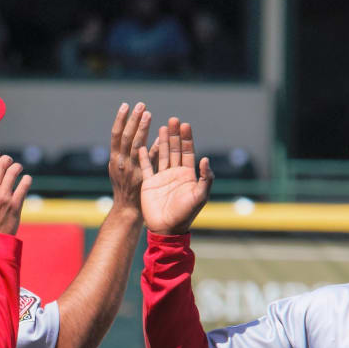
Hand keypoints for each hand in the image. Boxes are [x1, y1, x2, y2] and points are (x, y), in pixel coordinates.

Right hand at [0, 150, 31, 234]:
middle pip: (0, 165)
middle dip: (5, 159)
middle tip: (8, 160)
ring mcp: (4, 197)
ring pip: (13, 172)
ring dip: (16, 167)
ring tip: (18, 167)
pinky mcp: (15, 204)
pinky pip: (23, 186)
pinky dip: (26, 179)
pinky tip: (26, 179)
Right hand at [107, 102, 151, 210]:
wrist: (127, 215)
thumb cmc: (127, 195)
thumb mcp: (121, 173)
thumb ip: (130, 157)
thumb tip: (141, 139)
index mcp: (115, 161)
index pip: (119, 136)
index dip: (123, 121)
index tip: (128, 106)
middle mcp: (125, 164)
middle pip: (131, 137)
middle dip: (136, 121)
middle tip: (141, 104)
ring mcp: (133, 171)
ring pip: (137, 144)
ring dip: (141, 128)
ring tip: (147, 113)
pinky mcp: (144, 179)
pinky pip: (149, 161)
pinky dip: (152, 148)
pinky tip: (157, 137)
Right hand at [137, 117, 213, 234]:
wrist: (167, 228)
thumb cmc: (185, 214)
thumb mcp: (199, 196)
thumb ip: (205, 178)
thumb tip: (205, 159)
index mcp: (188, 175)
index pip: (188, 152)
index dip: (187, 139)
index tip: (185, 125)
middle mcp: (175, 173)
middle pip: (176, 149)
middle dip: (175, 135)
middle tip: (173, 119)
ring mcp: (162, 177)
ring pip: (162, 154)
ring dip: (162, 141)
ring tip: (161, 126)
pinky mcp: (149, 183)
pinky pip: (146, 166)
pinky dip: (145, 156)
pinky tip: (142, 144)